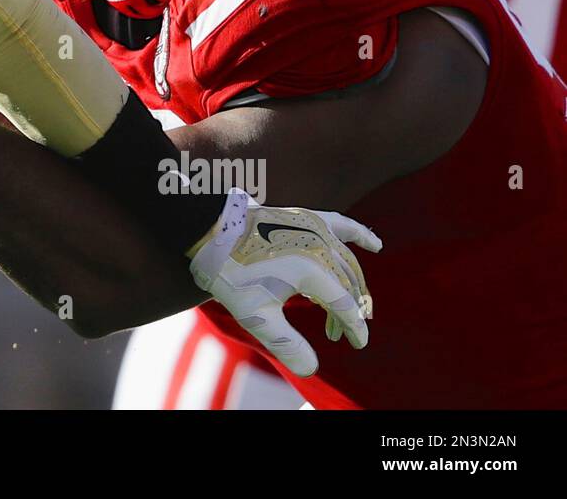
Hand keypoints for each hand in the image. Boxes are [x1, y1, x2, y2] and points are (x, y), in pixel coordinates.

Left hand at [188, 188, 380, 377]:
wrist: (211, 232)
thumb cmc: (231, 274)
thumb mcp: (256, 315)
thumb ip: (286, 344)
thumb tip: (312, 369)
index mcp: (313, 269)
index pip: (345, 306)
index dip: (355, 328)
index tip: (358, 344)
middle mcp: (321, 245)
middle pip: (348, 285)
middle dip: (351, 312)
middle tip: (342, 333)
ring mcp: (315, 227)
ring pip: (347, 262)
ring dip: (352, 286)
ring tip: (352, 308)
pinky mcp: (306, 217)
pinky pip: (342, 226)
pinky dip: (360, 235)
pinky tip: (376, 245)